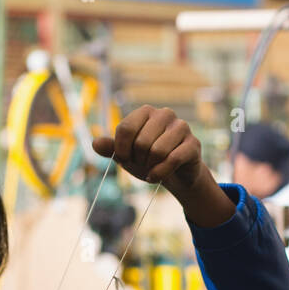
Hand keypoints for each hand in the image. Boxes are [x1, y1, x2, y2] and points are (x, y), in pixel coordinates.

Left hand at [93, 106, 233, 226]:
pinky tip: (156, 177)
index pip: (126, 128)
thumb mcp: (127, 155)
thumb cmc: (149, 160)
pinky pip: (172, 160)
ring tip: (151, 169)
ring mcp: (181, 127)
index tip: (123, 159)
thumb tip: (95, 144)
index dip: (120, 150)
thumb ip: (111, 149)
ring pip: (157, 151)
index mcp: (146, 112)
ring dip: (150, 167)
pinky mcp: (193, 144)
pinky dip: (160, 173)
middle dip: (137, 160)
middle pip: (141, 142)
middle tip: (141, 164)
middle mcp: (165, 114)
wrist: (176, 174)